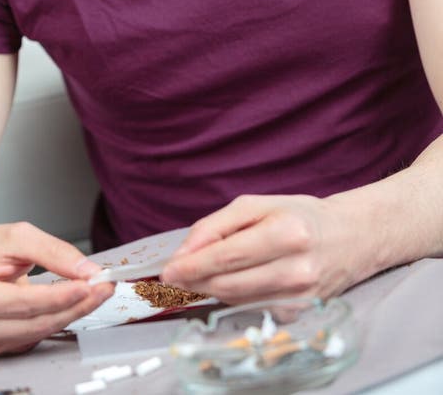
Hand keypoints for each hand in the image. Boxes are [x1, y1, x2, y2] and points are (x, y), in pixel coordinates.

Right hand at [0, 221, 113, 354]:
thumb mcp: (17, 235)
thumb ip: (53, 251)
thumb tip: (86, 271)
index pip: (22, 302)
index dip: (59, 296)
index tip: (89, 285)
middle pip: (34, 322)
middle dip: (75, 305)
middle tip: (104, 287)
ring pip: (39, 332)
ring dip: (73, 312)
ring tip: (96, 290)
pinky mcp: (0, 345)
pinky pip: (37, 335)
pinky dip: (60, 317)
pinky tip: (74, 301)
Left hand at [161, 194, 359, 303]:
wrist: (352, 239)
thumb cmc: (300, 216)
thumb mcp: (258, 205)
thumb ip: (218, 225)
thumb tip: (185, 253)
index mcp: (287, 233)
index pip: (228, 256)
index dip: (192, 266)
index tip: (167, 271)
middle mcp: (296, 269)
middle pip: (228, 283)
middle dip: (194, 281)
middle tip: (173, 276)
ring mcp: (299, 297)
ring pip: (236, 299)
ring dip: (210, 289)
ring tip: (200, 274)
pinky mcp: (298, 314)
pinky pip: (250, 307)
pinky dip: (233, 296)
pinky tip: (233, 280)